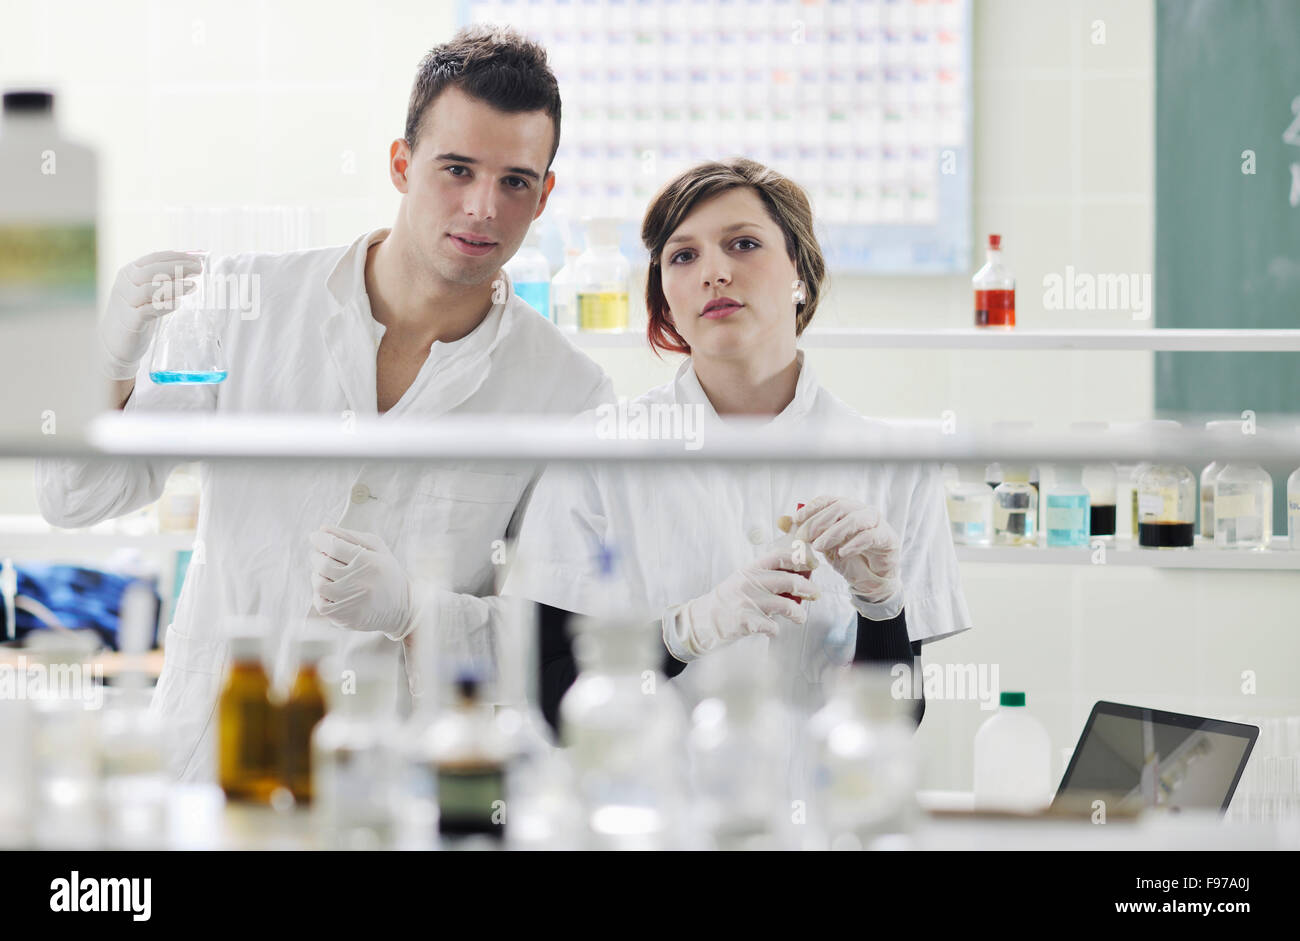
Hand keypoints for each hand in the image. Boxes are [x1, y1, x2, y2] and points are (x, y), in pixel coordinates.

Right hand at [100, 251, 202, 379]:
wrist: (116, 341)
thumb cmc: (138, 313)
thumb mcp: (150, 293)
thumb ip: (166, 280)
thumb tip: (194, 263)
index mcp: (129, 273)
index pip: (154, 259)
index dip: (177, 256)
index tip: (199, 257)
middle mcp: (124, 284)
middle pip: (151, 271)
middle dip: (178, 267)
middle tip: (200, 268)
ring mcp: (125, 302)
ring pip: (148, 289)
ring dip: (173, 286)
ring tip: (193, 286)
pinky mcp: (129, 321)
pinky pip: (147, 310)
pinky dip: (164, 305)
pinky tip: (179, 303)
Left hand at [309, 525, 411, 637]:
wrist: (402, 608)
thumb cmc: (386, 572)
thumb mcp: (377, 548)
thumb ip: (349, 536)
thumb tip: (321, 529)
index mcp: (371, 562)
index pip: (334, 547)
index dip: (320, 540)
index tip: (315, 537)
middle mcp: (361, 582)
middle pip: (324, 564)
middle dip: (317, 556)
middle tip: (321, 555)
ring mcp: (353, 602)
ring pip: (319, 584)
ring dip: (317, 575)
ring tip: (326, 572)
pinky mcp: (346, 618)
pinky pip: (320, 603)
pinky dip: (319, 594)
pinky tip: (329, 590)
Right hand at [664, 550, 818, 660]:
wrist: (702, 620)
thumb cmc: (727, 601)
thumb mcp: (744, 581)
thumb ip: (765, 578)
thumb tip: (797, 578)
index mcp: (750, 570)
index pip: (779, 556)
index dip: (799, 558)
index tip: (813, 564)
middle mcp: (750, 582)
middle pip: (788, 580)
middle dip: (807, 588)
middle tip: (815, 594)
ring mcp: (748, 602)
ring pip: (785, 605)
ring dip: (798, 613)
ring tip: (800, 617)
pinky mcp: (746, 621)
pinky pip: (772, 626)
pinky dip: (775, 630)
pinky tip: (772, 630)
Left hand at [795, 496, 901, 607]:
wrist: (871, 579)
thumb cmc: (847, 557)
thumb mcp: (822, 545)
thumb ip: (804, 533)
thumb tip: (781, 521)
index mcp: (846, 508)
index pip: (827, 500)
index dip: (811, 507)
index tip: (796, 520)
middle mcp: (862, 511)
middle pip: (839, 508)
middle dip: (818, 522)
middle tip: (803, 538)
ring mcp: (876, 523)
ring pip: (854, 519)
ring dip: (833, 532)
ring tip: (819, 547)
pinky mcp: (888, 538)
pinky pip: (871, 536)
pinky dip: (854, 543)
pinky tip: (841, 552)